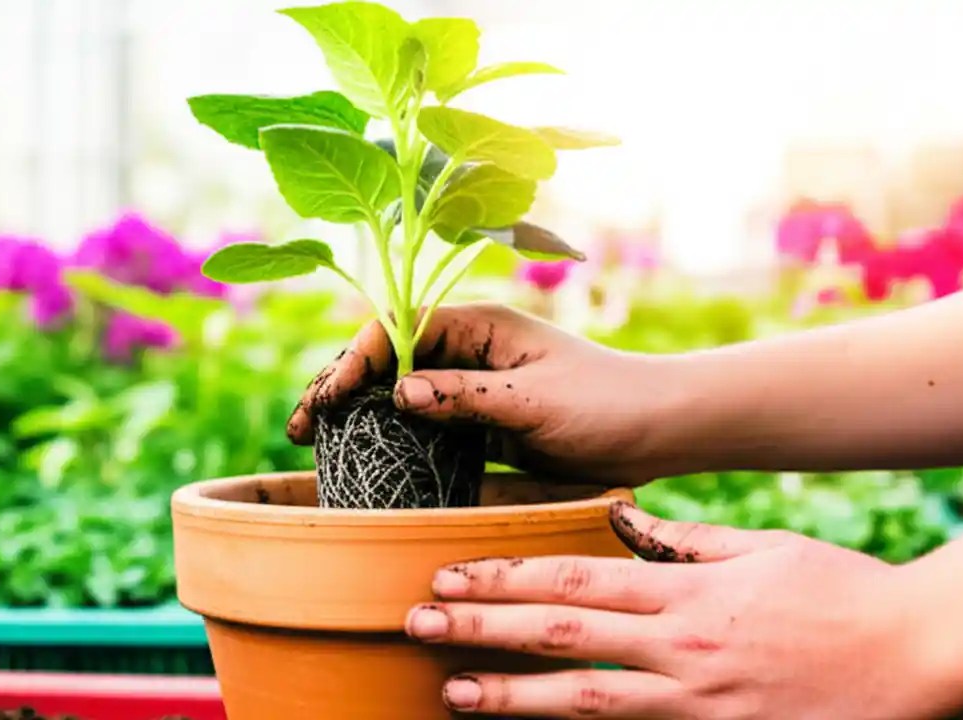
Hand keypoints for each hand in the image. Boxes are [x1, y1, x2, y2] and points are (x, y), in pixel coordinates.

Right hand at [287, 304, 683, 484]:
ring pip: (399, 397)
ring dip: (358, 416)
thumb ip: (466, 396)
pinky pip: (426, 430)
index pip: (398, 330)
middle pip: (387, 361)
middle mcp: (469, 352)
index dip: (356, 360)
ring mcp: (472, 389)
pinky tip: (367, 462)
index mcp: (480, 326)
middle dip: (341, 386)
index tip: (329, 399)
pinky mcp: (482, 426)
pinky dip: (393, 442)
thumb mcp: (534, 401)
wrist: (660, 432)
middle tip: (302, 427)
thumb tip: (396, 394)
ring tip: (315, 444)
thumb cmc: (608, 403)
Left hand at [404, 502, 936, 718]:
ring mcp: (698, 700)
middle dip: (483, 628)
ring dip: (513, 695)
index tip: (452, 574)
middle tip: (419, 622)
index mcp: (687, 588)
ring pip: (586, 698)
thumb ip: (684, 537)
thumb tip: (622, 516)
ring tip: (453, 691)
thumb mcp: (762, 546)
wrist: (921, 656)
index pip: (575, 575)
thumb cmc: (841, 594)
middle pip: (562, 631)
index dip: (506, 576)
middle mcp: (682, 645)